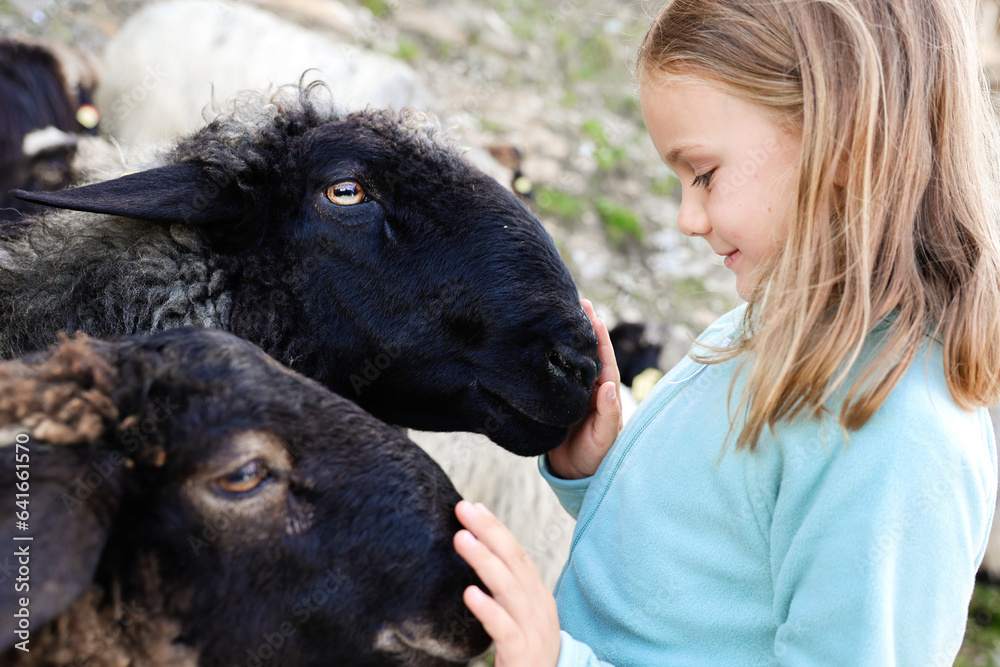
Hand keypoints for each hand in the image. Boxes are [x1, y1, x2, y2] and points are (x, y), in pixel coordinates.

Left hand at [454, 500, 560, 666]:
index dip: (496, 528)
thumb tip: (479, 554)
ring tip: (460, 538)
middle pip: (515, 562)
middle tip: (463, 508)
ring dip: (484, 560)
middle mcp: (539, 608)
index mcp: (537, 596)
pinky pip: (506, 629)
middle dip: (489, 531)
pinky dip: (489, 609)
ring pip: (509, 589)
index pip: (517, 554)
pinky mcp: (523, 656)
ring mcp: (534, 631)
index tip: (474, 506)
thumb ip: (504, 590)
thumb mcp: (518, 616)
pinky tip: (470, 593)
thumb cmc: (524, 654)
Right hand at [546, 299, 622, 478]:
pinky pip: (555, 373)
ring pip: (571, 359)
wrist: (573, 475)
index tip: (591, 313)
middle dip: (584, 326)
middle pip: (587, 351)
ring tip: (561, 311)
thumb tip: (608, 386)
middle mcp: (590, 388)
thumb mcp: (603, 440)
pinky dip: (552, 355)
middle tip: (577, 299)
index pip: (602, 359)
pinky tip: (542, 340)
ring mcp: (574, 392)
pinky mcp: (558, 399)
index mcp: (604, 394)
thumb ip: (608, 415)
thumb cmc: (595, 458)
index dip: (598, 336)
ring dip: (568, 336)